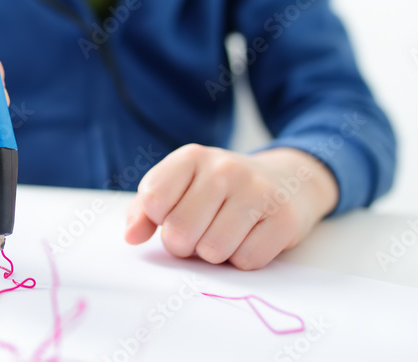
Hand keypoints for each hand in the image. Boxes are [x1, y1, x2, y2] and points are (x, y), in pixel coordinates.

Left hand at [124, 144, 338, 269]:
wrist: (286, 181)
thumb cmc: (219, 190)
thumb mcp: (180, 186)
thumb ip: (144, 210)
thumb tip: (131, 237)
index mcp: (191, 157)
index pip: (153, 201)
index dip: (159, 219)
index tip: (173, 213)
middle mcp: (225, 168)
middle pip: (180, 232)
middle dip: (184, 244)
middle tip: (199, 231)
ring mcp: (258, 192)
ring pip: (213, 251)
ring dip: (214, 254)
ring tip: (225, 233)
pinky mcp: (285, 218)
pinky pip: (247, 261)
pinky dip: (243, 259)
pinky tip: (250, 237)